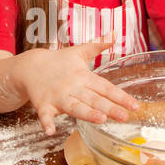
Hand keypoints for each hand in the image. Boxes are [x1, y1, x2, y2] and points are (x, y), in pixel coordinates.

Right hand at [16, 39, 138, 135]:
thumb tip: (116, 33)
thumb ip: (98, 45)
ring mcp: (58, 96)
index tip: (135, 106)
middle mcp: (73, 87)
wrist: (30, 66)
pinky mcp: (43, 104)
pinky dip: (46, 123)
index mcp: (84, 76)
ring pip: (74, 107)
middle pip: (94, 99)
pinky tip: (49, 131)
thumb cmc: (59, 61)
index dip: (121, 97)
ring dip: (86, 113)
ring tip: (100, 120)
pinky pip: (45, 115)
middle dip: (109, 108)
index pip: (106, 87)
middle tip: (124, 116)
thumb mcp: (79, 51)